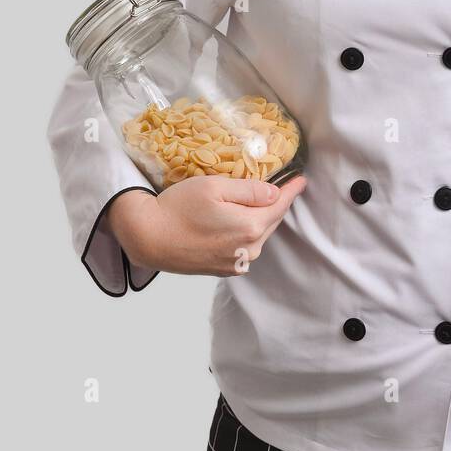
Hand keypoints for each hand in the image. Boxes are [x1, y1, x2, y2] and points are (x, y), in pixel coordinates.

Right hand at [107, 173, 306, 277]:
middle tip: (285, 188)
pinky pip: (245, 248)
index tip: (302, 180)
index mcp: (250, 227)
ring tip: (264, 203)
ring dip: (263, 219)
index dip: (291, 191)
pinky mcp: (222, 269)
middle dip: (278, 205)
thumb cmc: (178, 208)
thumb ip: (249, 191)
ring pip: (259, 236)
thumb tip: (275, 194)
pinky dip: (248, 233)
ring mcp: (235, 263)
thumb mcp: (215, 187)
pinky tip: (242, 223)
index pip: (279, 206)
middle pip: (271, 222)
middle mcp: (247, 250)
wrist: (148, 238)